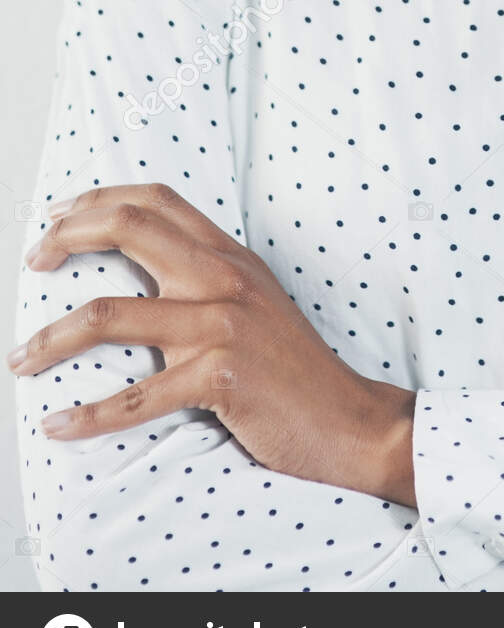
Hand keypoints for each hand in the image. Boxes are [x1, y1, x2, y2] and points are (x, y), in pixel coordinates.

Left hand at [8, 182, 416, 505]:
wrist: (347, 419)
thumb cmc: (293, 369)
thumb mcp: (255, 302)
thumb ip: (207, 278)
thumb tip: (146, 273)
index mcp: (230, 257)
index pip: (156, 201)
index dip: (98, 201)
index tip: (55, 218)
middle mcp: (224, 278)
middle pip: (131, 228)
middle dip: (67, 238)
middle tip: (32, 262)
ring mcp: (222, 325)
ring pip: (112, 314)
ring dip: (52, 338)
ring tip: (20, 359)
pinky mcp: (221, 377)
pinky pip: (137, 396)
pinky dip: (89, 416)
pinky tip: (59, 426)